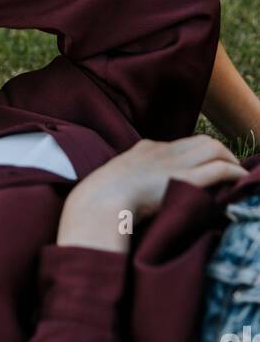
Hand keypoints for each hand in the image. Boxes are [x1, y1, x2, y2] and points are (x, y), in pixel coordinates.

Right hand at [57, 135, 248, 252]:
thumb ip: (129, 180)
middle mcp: (162, 151)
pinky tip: (241, 180)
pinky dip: (233, 172)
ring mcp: (173, 163)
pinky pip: (217, 169)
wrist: (101, 200)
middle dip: (220, 151)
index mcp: (145, 149)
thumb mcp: (116, 181)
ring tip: (237, 174)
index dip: (198, 152)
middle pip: (201, 140)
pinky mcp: (183, 178)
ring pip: (213, 148)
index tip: (206, 165)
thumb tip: (133, 197)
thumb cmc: (103, 199)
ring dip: (230, 159)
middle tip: (230, 167)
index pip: (180, 144)